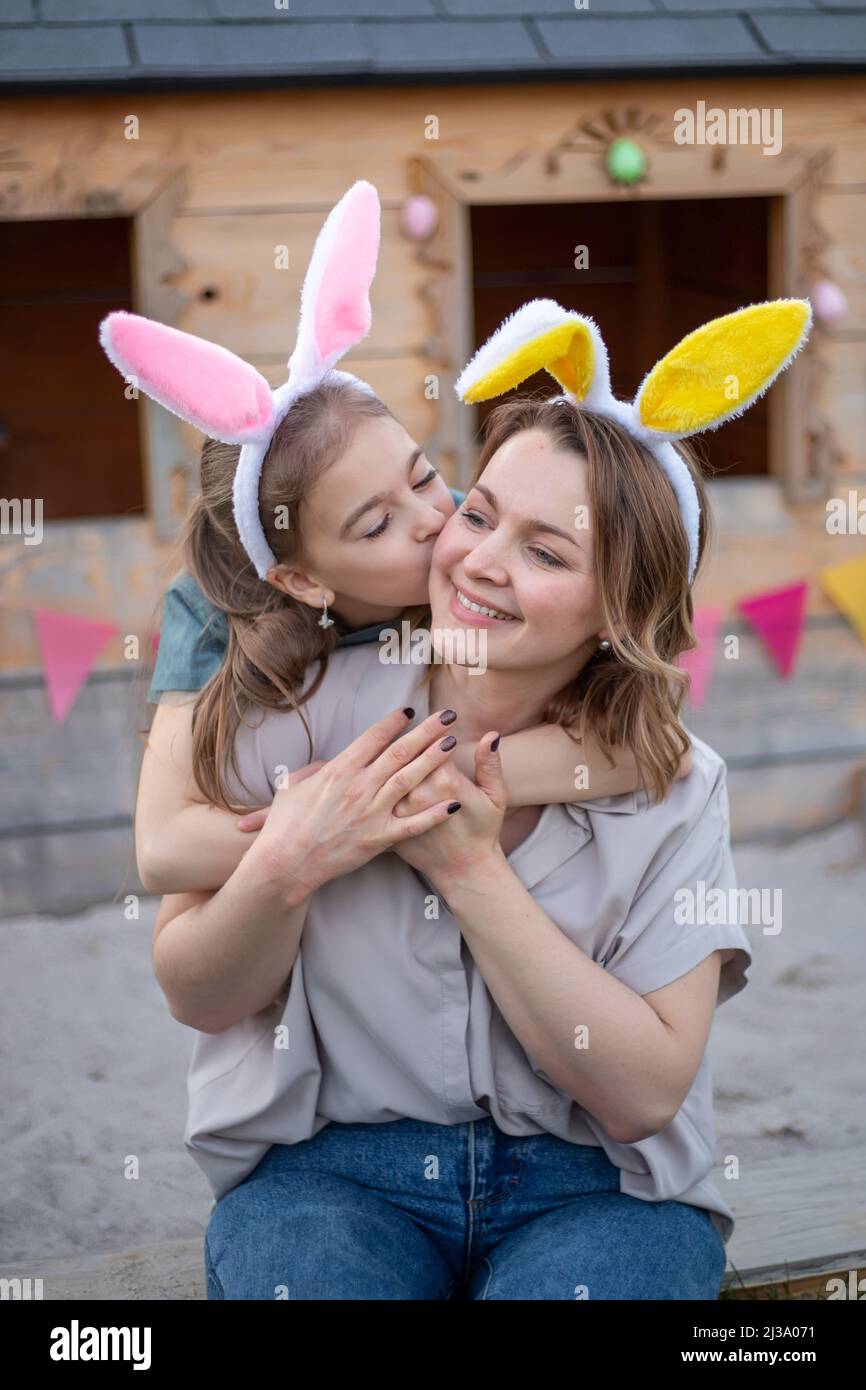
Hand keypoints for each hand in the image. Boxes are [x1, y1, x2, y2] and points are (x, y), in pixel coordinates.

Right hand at [248, 706, 468, 900]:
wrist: (285, 863)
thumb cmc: (285, 825)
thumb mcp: (292, 786)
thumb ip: (315, 770)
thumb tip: (329, 762)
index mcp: (339, 770)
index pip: (374, 737)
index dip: (394, 721)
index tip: (410, 710)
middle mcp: (359, 786)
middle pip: (400, 751)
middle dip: (426, 731)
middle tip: (447, 716)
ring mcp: (371, 812)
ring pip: (410, 780)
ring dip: (433, 760)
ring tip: (453, 744)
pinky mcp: (378, 839)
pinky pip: (413, 824)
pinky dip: (435, 814)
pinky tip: (455, 802)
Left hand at [392, 732, 507, 884]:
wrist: (463, 870)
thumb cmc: (482, 831)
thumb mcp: (495, 797)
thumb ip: (491, 764)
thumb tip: (491, 735)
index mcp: (445, 781)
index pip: (430, 742)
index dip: (432, 730)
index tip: (436, 723)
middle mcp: (418, 793)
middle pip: (405, 754)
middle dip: (409, 739)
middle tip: (414, 731)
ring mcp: (400, 811)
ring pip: (387, 774)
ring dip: (388, 759)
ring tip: (396, 752)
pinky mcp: (389, 825)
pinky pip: (378, 799)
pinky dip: (378, 786)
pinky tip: (382, 780)